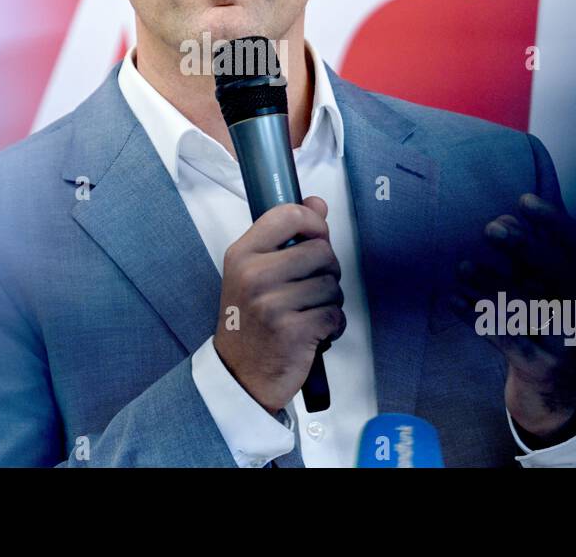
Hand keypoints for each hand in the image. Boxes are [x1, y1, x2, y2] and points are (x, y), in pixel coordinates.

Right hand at [213, 196, 344, 413]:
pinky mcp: (293, 330)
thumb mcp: (255, 272)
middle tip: (311, 287)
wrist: (240, 374)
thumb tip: (316, 203)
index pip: (287, 215)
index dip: (314, 222)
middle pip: (321, 251)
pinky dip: (333, 325)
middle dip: (327, 270)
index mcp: (242, 254)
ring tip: (308, 312)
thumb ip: (286, 235)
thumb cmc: (250, 320)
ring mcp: (272, 303)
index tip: (317, 236)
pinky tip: (314, 332)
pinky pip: (335, 314)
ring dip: (330, 301)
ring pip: (332, 284)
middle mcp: (254, 275)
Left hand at [449, 193, 575, 440]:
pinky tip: (453, 299)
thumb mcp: (541, 290)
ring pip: (531, 308)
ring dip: (494, 283)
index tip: (524, 199)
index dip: (554, 223)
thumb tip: (502, 217)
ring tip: (462, 266)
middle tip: (491, 227)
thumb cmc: (541, 326)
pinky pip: (507, 340)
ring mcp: (562, 343)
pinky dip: (478, 318)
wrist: (555, 391)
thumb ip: (526, 258)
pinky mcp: (538, 367)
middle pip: (560, 276)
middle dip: (527, 249)